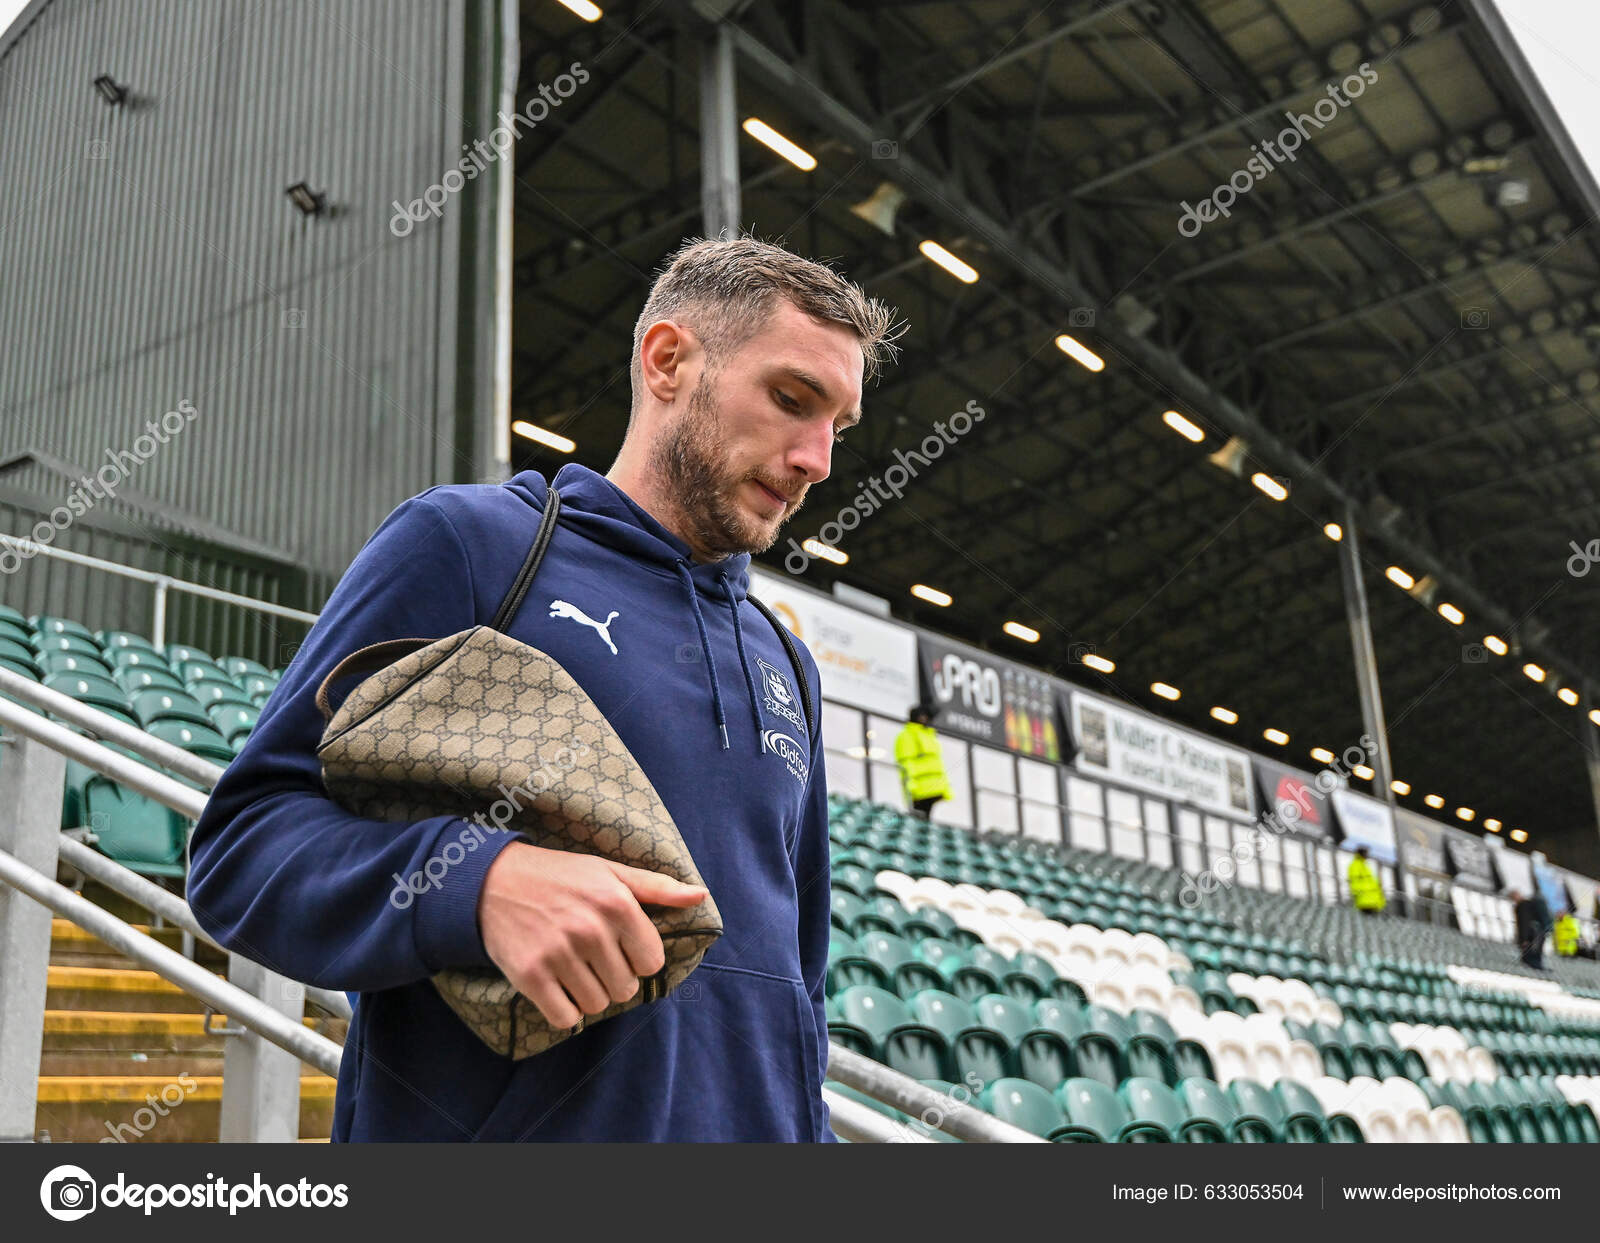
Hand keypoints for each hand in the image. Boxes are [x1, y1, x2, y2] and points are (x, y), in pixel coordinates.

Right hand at [477, 843, 707, 1029]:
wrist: (491, 880)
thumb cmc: (560, 877)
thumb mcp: (609, 872)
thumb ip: (657, 887)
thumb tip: (701, 896)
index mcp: (616, 902)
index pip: (652, 962)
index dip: (637, 958)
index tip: (618, 945)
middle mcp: (590, 929)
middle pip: (625, 988)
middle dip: (613, 977)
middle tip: (590, 956)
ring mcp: (558, 954)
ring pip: (596, 1005)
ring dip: (588, 994)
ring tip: (572, 968)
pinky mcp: (529, 976)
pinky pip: (566, 1018)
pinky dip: (564, 1009)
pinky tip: (556, 985)